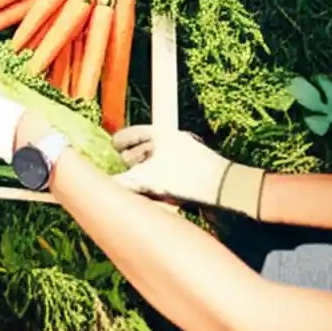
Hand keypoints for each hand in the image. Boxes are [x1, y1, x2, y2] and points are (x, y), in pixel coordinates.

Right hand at [112, 125, 264, 217]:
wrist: (229, 190)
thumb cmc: (188, 177)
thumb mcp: (149, 179)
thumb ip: (122, 182)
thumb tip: (102, 186)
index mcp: (160, 134)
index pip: (130, 134)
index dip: (117, 144)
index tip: (107, 153)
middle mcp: (171, 142)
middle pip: (141, 150)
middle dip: (128, 162)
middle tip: (115, 174)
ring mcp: (184, 157)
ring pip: (154, 164)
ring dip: (142, 175)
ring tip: (132, 188)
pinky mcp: (192, 173)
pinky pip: (166, 175)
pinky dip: (156, 184)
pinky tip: (152, 196)